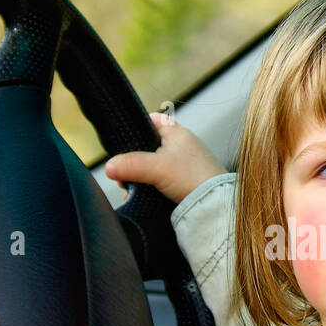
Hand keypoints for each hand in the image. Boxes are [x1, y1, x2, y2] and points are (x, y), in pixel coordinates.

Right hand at [102, 111, 226, 205]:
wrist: (215, 205)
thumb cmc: (194, 179)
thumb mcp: (156, 168)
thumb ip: (130, 165)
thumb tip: (109, 167)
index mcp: (177, 133)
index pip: (153, 120)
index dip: (137, 126)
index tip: (124, 139)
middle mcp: (182, 145)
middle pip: (149, 146)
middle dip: (134, 161)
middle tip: (125, 173)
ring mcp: (184, 164)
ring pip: (154, 165)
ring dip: (141, 176)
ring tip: (132, 189)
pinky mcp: (186, 181)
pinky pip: (162, 180)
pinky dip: (152, 187)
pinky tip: (145, 196)